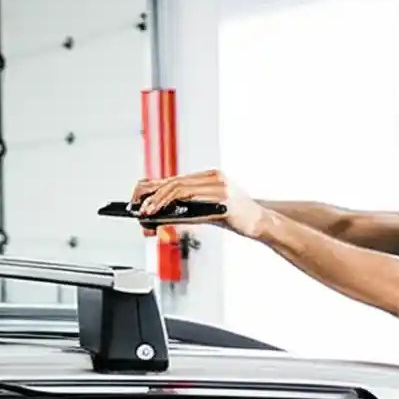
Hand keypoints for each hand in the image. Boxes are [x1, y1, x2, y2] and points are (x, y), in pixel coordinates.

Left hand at [131, 169, 267, 238]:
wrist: (261, 221)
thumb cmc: (234, 217)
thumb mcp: (208, 209)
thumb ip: (187, 207)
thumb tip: (159, 214)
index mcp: (208, 176)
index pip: (174, 178)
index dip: (153, 187)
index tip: (136, 196)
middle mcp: (213, 177)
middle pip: (174, 181)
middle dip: (151, 194)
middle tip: (136, 207)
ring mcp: (219, 186)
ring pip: (180, 188)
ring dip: (159, 200)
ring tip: (146, 212)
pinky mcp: (224, 199)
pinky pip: (195, 200)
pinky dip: (176, 206)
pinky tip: (166, 213)